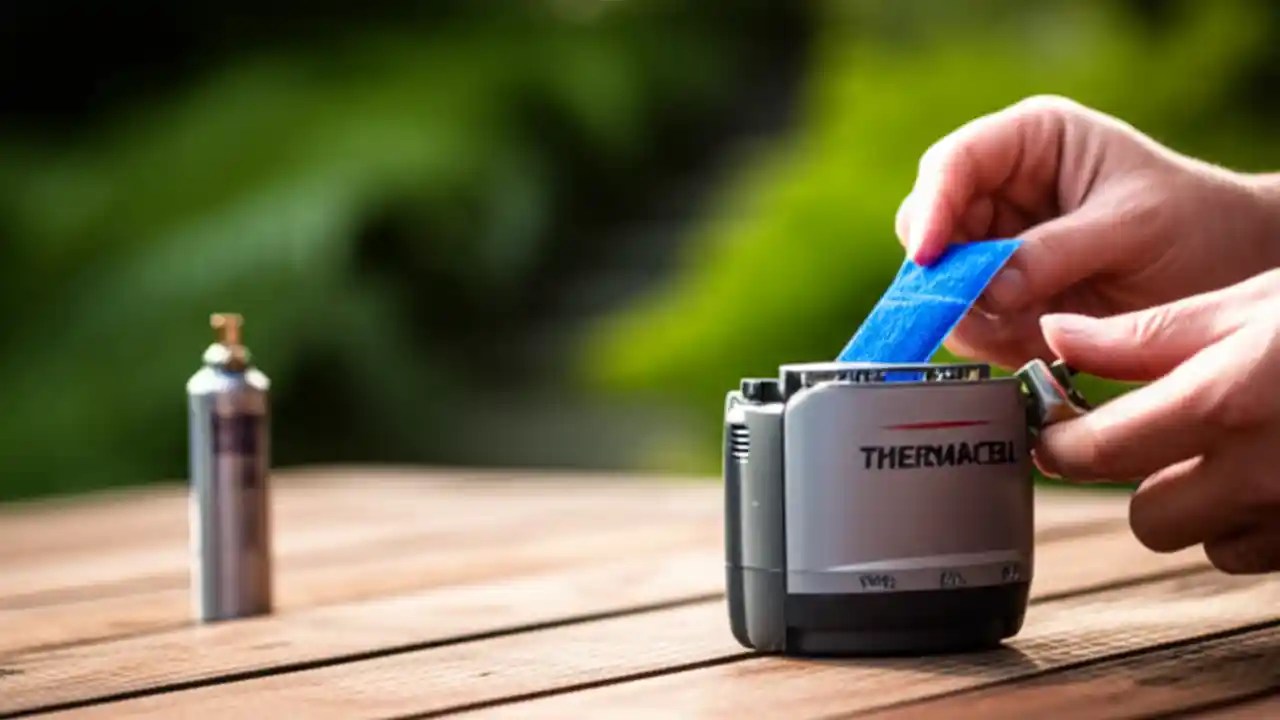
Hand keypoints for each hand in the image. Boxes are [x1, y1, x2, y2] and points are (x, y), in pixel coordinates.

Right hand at [895, 95, 1279, 368]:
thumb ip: (1054, 253)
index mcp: (1029, 143)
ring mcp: (996, 246)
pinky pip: (969, 323)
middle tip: (969, 310)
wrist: (1228, 271)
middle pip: (928, 228)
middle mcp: (1000, 191)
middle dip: (944, 273)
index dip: (931, 209)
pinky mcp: (1001, 296)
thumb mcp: (1132, 228)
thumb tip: (985, 289)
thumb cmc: (1193, 224)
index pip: (954, 164)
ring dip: (970, 316)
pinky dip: (993, 341)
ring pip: (939, 283)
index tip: (927, 258)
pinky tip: (1038, 342)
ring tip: (1028, 332)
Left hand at [1033, 269, 1279, 573]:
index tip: (1055, 431)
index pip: (1098, 454)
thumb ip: (1144, 335)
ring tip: (1240, 444)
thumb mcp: (1247, 302)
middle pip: (1149, 519)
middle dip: (1141, 482)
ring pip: (1210, 543)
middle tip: (1159, 434)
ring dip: (1205, 505)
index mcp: (1225, 403)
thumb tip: (1057, 336)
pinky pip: (1265, 552)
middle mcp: (1264, 473)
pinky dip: (1258, 521)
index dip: (1062, 445)